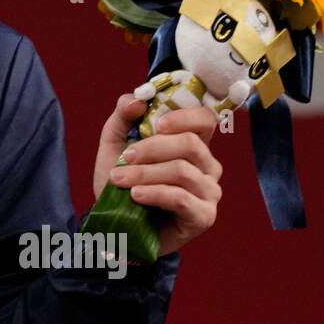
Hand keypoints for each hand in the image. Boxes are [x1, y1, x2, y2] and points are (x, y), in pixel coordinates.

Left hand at [93, 94, 223, 257]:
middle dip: (151, 148)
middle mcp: (208, 166)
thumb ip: (123, 116)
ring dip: (144, 173)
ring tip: (119, 179)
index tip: (156, 123)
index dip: (184, 117)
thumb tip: (137, 100)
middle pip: (190, 144)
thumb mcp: (115, 144)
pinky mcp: (203, 216)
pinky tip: (135, 195)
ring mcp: (209, 192)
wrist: (116, 224)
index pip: (205, 120)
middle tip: (125, 158)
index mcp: (193, 144)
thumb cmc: (123, 182)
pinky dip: (154, 193)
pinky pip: (181, 198)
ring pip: (181, 171)